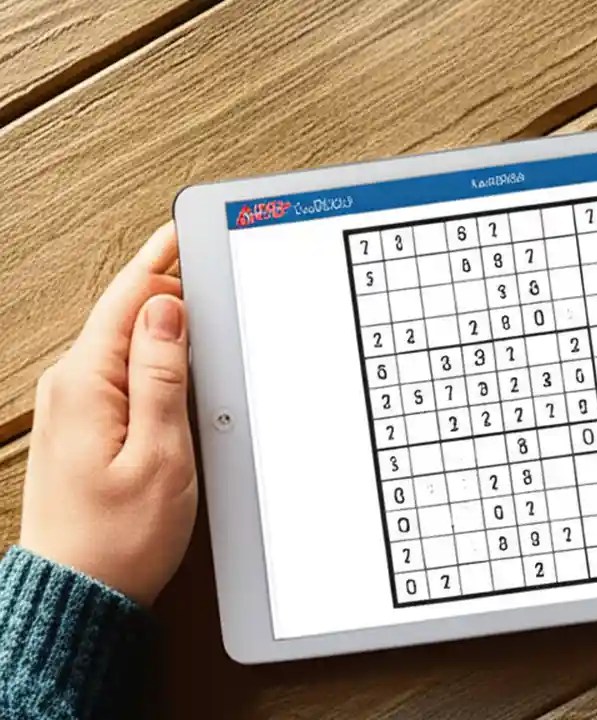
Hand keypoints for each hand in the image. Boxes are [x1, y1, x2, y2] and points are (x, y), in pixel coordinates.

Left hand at [20, 222, 196, 604]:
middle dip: (163, 282)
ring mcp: (72, 407)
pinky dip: (150, 352)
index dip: (160, 260)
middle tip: (204, 254)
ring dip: (159, 318)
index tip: (183, 229)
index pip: (127, 299)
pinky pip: (118, 370)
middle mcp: (69, 387)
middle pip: (123, 313)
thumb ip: (162, 375)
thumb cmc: (121, 538)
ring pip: (122, 341)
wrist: (80, 594)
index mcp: (86, 384)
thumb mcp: (160, 453)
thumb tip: (166, 309)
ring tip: (197, 295)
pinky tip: (174, 354)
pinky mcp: (81, 428)